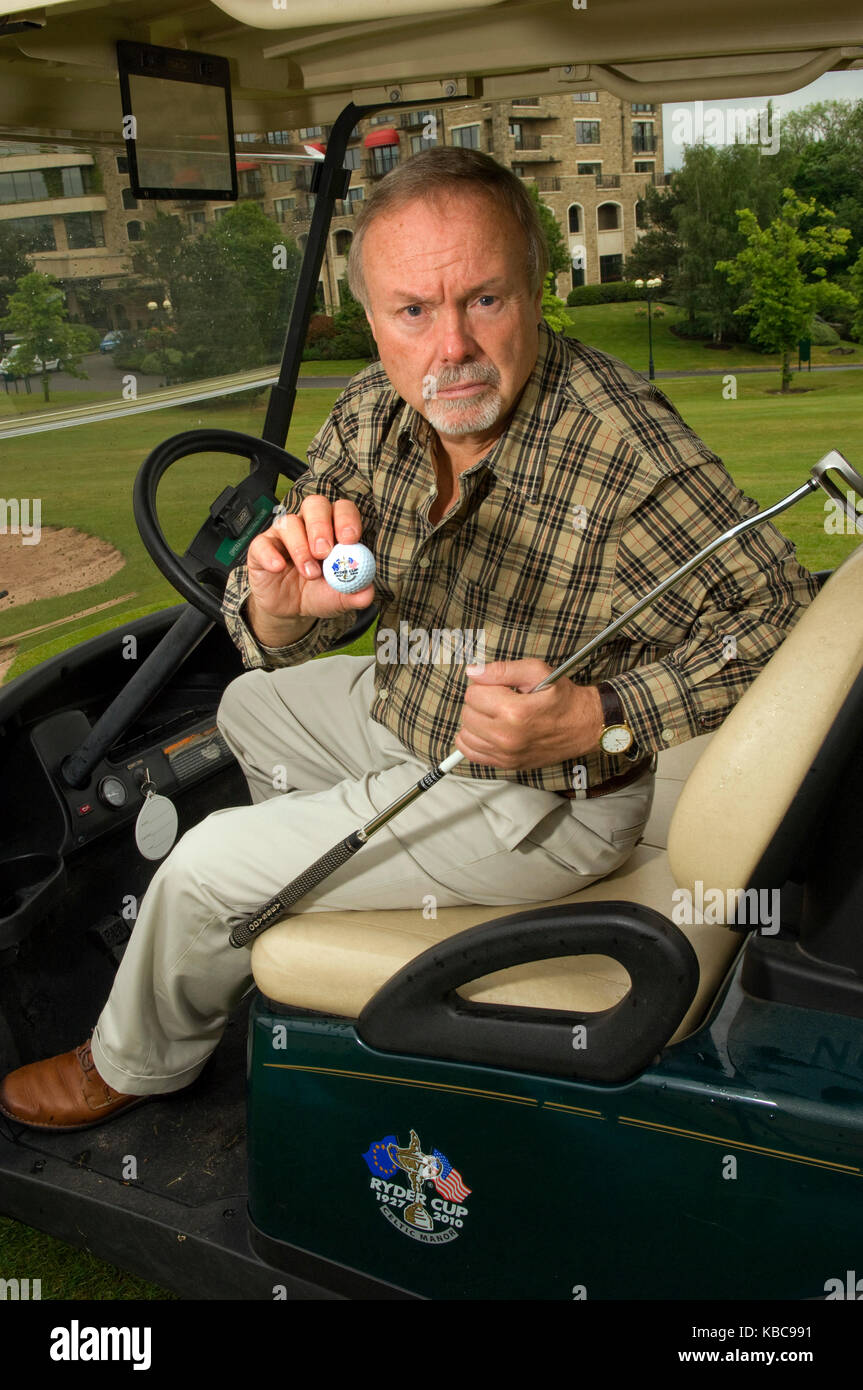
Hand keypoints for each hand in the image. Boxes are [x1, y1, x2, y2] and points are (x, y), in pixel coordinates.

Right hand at [246, 494, 373, 623]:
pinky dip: (270, 555)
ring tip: (309, 573)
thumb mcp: (339, 598)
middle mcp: (308, 525)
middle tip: (325, 552)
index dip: (346, 519)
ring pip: (289, 522)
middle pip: (315, 505)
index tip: (349, 540)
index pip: (342, 509)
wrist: (290, 610)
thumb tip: (368, 592)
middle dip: (321, 526)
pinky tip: (279, 567)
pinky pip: (262, 543)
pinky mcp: (261, 547)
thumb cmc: (317, 593)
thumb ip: (355, 594)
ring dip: (300, 548)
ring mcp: (283, 534)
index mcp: (333, 529)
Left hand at [455, 659, 603, 770]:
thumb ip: (502, 670)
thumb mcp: (537, 672)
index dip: (485, 685)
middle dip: (480, 702)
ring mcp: (506, 754)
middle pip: (467, 713)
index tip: (500, 688)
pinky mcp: (506, 764)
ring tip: (495, 715)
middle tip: (500, 700)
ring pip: (465, 734)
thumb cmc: (563, 699)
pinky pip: (470, 753)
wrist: (584, 727)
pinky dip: (474, 740)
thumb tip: (473, 671)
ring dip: (476, 721)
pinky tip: (487, 731)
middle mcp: (507, 737)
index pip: (473, 694)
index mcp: (514, 712)